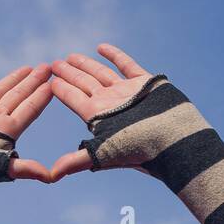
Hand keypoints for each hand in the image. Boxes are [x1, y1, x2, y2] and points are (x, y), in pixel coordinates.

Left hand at [47, 44, 159, 178]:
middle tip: (54, 63)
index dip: (61, 90)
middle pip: (84, 84)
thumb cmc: (140, 149)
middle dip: (69, 74)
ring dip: (86, 65)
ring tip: (70, 57)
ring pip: (101, 73)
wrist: (175, 140)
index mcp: (98, 116)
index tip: (48, 81)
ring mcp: (127, 92)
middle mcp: (111, 103)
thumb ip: (77, 160)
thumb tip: (51, 176)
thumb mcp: (103, 153)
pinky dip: (114, 55)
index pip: (74, 100)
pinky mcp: (145, 82)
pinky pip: (126, 64)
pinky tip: (101, 47)